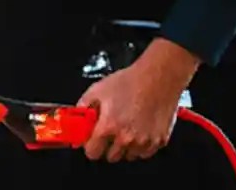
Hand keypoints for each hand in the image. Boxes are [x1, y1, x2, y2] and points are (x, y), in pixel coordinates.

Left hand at [77, 38, 200, 162]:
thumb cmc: (130, 82)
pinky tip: (139, 130)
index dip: (89, 146)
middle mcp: (126, 138)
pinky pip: (145, 153)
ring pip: (129, 156)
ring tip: (125, 128)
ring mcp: (144, 142)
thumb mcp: (97, 90)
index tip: (91, 141)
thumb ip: (83, 107)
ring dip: (125, 147)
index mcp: (108, 127)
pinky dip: (141, 146)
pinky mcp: (159, 141)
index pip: (92, 152)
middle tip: (109, 132)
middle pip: (111, 157)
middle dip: (107, 146)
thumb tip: (76, 118)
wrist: (158, 78)